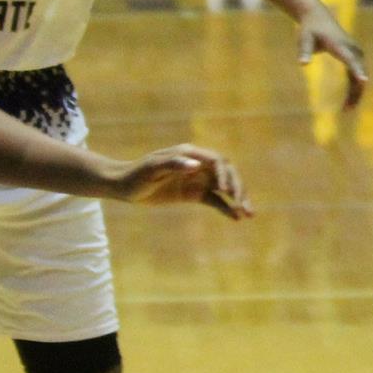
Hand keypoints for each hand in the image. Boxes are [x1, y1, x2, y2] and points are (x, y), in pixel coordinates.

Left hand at [113, 143, 252, 219]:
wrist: (123, 186)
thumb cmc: (136, 175)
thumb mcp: (152, 169)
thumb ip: (174, 164)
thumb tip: (196, 165)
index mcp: (190, 154)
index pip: (217, 161)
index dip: (226, 175)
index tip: (227, 191)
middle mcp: (198, 165)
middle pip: (227, 173)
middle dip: (238, 188)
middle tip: (242, 204)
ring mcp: (198, 179)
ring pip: (225, 188)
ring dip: (239, 199)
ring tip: (249, 214)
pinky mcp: (194, 193)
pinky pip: (215, 201)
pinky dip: (226, 208)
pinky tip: (237, 218)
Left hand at [297, 8, 367, 107]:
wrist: (318, 17)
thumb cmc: (310, 28)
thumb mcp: (304, 38)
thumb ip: (304, 50)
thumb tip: (302, 64)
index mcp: (340, 45)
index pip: (350, 60)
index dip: (357, 71)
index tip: (364, 81)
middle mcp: (352, 49)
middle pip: (358, 73)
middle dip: (355, 91)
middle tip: (346, 109)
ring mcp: (355, 53)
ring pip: (359, 77)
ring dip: (355, 93)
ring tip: (346, 110)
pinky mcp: (354, 57)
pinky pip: (356, 76)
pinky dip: (353, 89)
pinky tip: (347, 103)